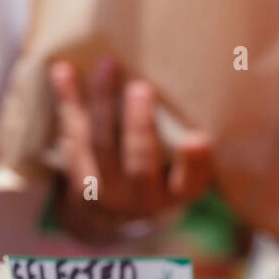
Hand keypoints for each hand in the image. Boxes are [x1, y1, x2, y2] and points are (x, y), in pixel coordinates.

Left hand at [50, 55, 211, 236]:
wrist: (115, 212)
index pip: (191, 180)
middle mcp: (143, 199)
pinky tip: (62, 71)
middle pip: (139, 163)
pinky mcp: (77, 182)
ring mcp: (107, 194)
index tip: (198, 138)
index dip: (194, 162)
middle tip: (142, 88)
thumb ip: (192, 139)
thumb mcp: (182, 167)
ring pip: (101, 146)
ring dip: (103, 103)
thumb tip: (216, 70)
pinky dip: (68, 102)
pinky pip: (71, 138)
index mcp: (178, 193)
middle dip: (138, 126)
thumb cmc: (162, 172)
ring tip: (108, 65)